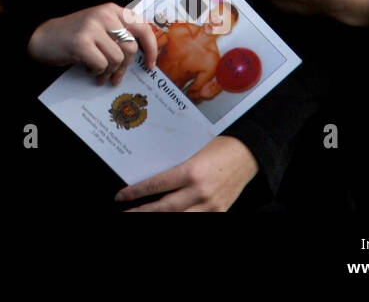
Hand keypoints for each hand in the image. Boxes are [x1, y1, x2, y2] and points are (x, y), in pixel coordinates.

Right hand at [27, 3, 158, 84]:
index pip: (142, 28)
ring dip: (108, 71)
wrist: (43, 38)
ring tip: (98, 73)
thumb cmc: (74, 37)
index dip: (151, 48)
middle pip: (131, 48)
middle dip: (125, 67)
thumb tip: (145, 55)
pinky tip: (87, 68)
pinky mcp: (81, 42)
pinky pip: (101, 65)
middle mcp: (103, 15)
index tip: (151, 64)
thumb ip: (119, 34)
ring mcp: (92, 27)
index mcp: (111, 10)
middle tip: (115, 76)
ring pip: (117, 59)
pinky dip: (96, 72)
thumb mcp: (99, 28)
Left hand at [116, 135, 257, 211]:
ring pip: (179, 218)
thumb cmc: (218, 147)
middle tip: (125, 213)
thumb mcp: (192, 150)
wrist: (248, 154)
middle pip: (164, 208)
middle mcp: (200, 192)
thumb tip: (148, 174)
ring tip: (141, 216)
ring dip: (158, 218)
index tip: (120, 197)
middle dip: (141, 212)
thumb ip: (174, 165)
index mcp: (191, 172)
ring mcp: (211, 206)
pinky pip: (197, 221)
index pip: (156, 186)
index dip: (135, 193)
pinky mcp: (220, 212)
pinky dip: (181, 219)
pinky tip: (168, 217)